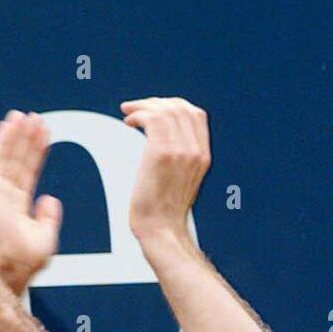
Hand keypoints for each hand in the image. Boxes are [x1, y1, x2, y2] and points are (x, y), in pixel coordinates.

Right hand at [0, 111, 61, 290]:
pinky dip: (2, 140)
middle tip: (34, 118)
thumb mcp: (46, 238)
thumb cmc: (24, 263)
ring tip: (25, 115)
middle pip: (18, 161)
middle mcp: (5, 198)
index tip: (43, 135)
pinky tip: (9, 124)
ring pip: (8, 157)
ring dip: (16, 135)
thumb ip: (49, 217)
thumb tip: (51, 199)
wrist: (11, 268)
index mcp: (17, 208)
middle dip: (26, 138)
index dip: (36, 153)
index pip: (28, 174)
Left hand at [121, 97, 209, 243]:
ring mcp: (181, 151)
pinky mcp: (162, 154)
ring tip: (129, 114)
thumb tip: (163, 137)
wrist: (161, 229)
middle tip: (136, 108)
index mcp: (203, 155)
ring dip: (143, 107)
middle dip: (155, 102)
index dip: (174, 104)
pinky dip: (138, 115)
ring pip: (165, 110)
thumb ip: (180, 157)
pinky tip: (129, 122)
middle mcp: (195, 150)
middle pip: (180, 107)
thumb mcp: (182, 180)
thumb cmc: (164, 210)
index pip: (196, 114)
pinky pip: (152, 120)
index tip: (155, 108)